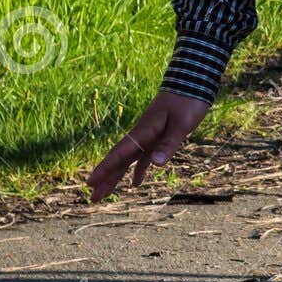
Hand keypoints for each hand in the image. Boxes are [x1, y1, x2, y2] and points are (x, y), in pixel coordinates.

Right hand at [88, 91, 211, 200]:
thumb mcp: (182, 125)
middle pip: (119, 161)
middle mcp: (141, 136)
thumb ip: (169, 144)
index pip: (120, 155)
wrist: (191, 83)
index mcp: (143, 133)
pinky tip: (135, 183)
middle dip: (106, 179)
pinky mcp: (158, 137)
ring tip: (105, 193)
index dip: (105, 170)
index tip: (90, 182)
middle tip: (93, 197)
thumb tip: (154, 165)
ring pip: (128, 161)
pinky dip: (139, 170)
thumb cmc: (187, 102)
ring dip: (117, 177)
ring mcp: (148, 137)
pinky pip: (144, 158)